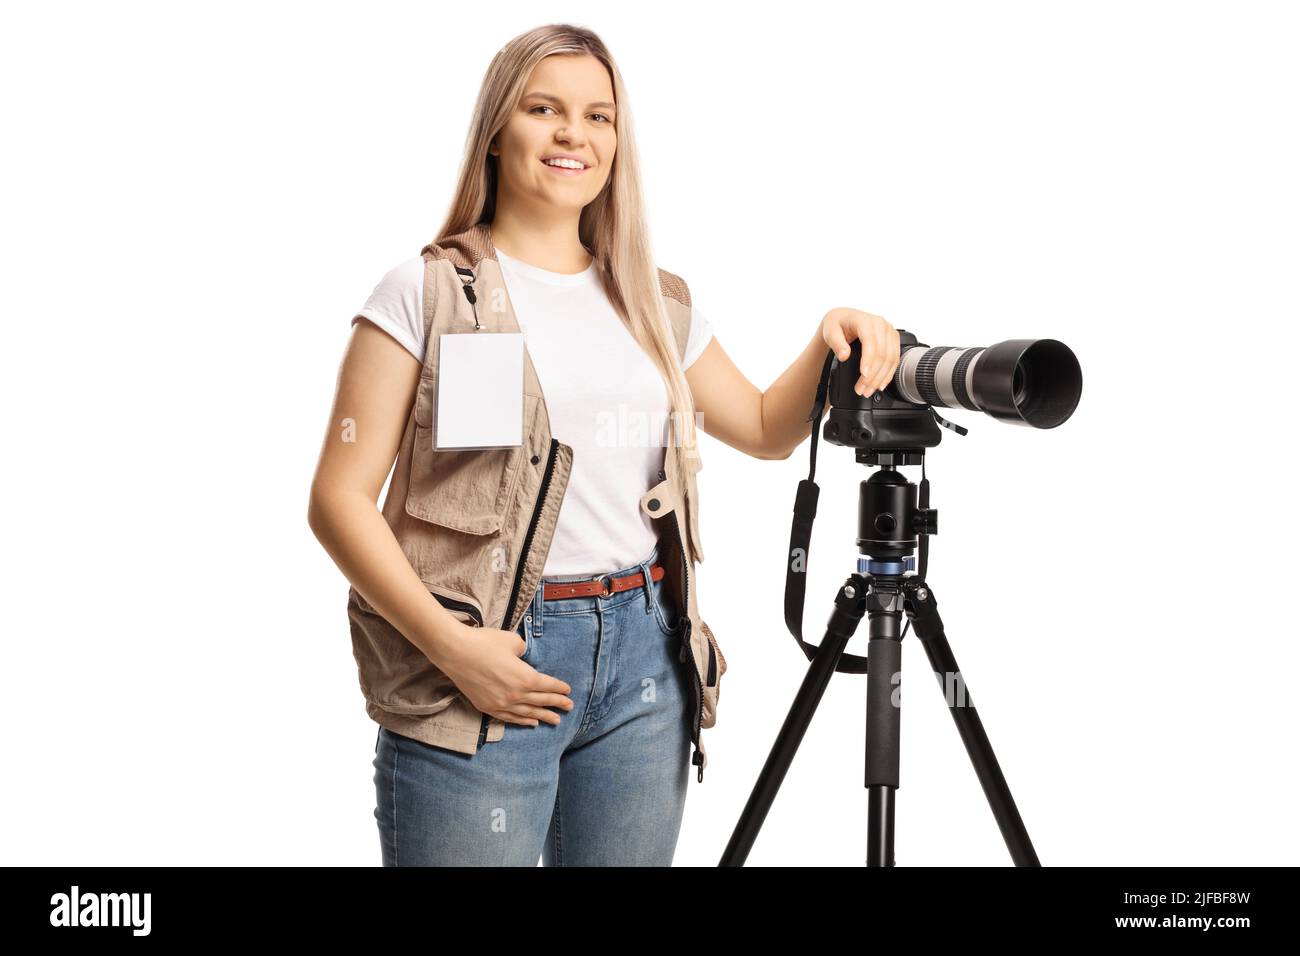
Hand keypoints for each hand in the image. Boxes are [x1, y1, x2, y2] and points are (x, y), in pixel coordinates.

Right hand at [439, 622, 574, 726]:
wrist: (456, 653)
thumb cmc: (485, 643)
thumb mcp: (511, 641)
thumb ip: (523, 650)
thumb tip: (523, 655)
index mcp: (526, 677)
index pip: (548, 686)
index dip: (559, 689)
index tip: (568, 691)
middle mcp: (516, 694)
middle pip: (542, 701)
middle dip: (557, 704)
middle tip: (569, 708)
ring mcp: (501, 703)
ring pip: (528, 713)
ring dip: (543, 716)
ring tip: (555, 720)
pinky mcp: (487, 707)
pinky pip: (510, 718)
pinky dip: (523, 721)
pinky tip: (531, 722)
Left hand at [821, 308, 900, 396]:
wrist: (844, 319)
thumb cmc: (837, 324)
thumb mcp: (830, 331)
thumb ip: (836, 342)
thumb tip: (844, 355)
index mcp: (865, 321)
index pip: (871, 342)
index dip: (869, 360)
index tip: (864, 375)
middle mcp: (881, 325)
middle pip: (883, 353)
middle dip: (873, 375)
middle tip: (862, 389)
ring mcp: (889, 332)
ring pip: (891, 358)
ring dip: (881, 378)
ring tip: (868, 391)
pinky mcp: (893, 340)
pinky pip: (895, 359)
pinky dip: (888, 374)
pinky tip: (880, 384)